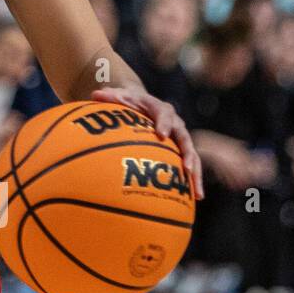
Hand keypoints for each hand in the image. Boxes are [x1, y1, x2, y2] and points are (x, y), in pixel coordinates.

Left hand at [89, 85, 203, 198]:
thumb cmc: (127, 101)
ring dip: (195, 173)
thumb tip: (96, 94)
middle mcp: (174, 122)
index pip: (164, 114)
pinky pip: (188, 164)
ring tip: (197, 193)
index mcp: (160, 108)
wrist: (141, 102)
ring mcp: (178, 137)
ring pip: (191, 154)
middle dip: (187, 153)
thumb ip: (109, 97)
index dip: (164, 123)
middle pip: (184, 137)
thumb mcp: (118, 97)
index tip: (162, 135)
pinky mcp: (179, 149)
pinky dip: (192, 180)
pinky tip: (196, 198)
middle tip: (187, 169)